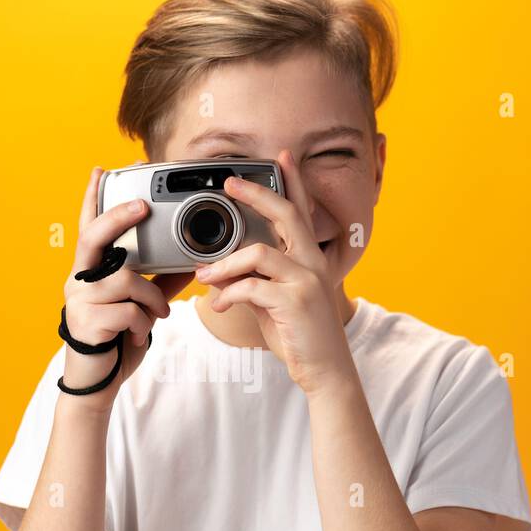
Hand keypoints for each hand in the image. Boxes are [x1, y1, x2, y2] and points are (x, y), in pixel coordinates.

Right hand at [61, 166, 191, 410]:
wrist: (96, 382)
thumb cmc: (115, 339)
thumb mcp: (139, 307)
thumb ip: (159, 283)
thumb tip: (190, 265)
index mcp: (91, 271)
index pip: (88, 227)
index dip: (92, 199)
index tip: (100, 171)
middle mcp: (79, 280)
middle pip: (94, 238)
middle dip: (119, 218)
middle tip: (143, 208)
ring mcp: (80, 301)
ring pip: (125, 281)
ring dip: (150, 298)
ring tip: (157, 315)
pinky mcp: (87, 323)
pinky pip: (128, 311)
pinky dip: (143, 323)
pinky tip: (139, 335)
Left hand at [193, 149, 357, 396]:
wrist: (325, 371)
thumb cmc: (301, 338)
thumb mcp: (278, 303)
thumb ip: (260, 282)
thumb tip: (230, 273)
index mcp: (310, 260)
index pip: (302, 212)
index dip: (293, 183)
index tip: (280, 158)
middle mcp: (313, 264)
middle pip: (286, 215)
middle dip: (257, 194)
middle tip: (230, 183)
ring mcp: (306, 281)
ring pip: (258, 253)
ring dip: (224, 264)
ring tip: (205, 277)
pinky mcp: (295, 302)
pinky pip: (252, 286)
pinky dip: (229, 293)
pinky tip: (219, 304)